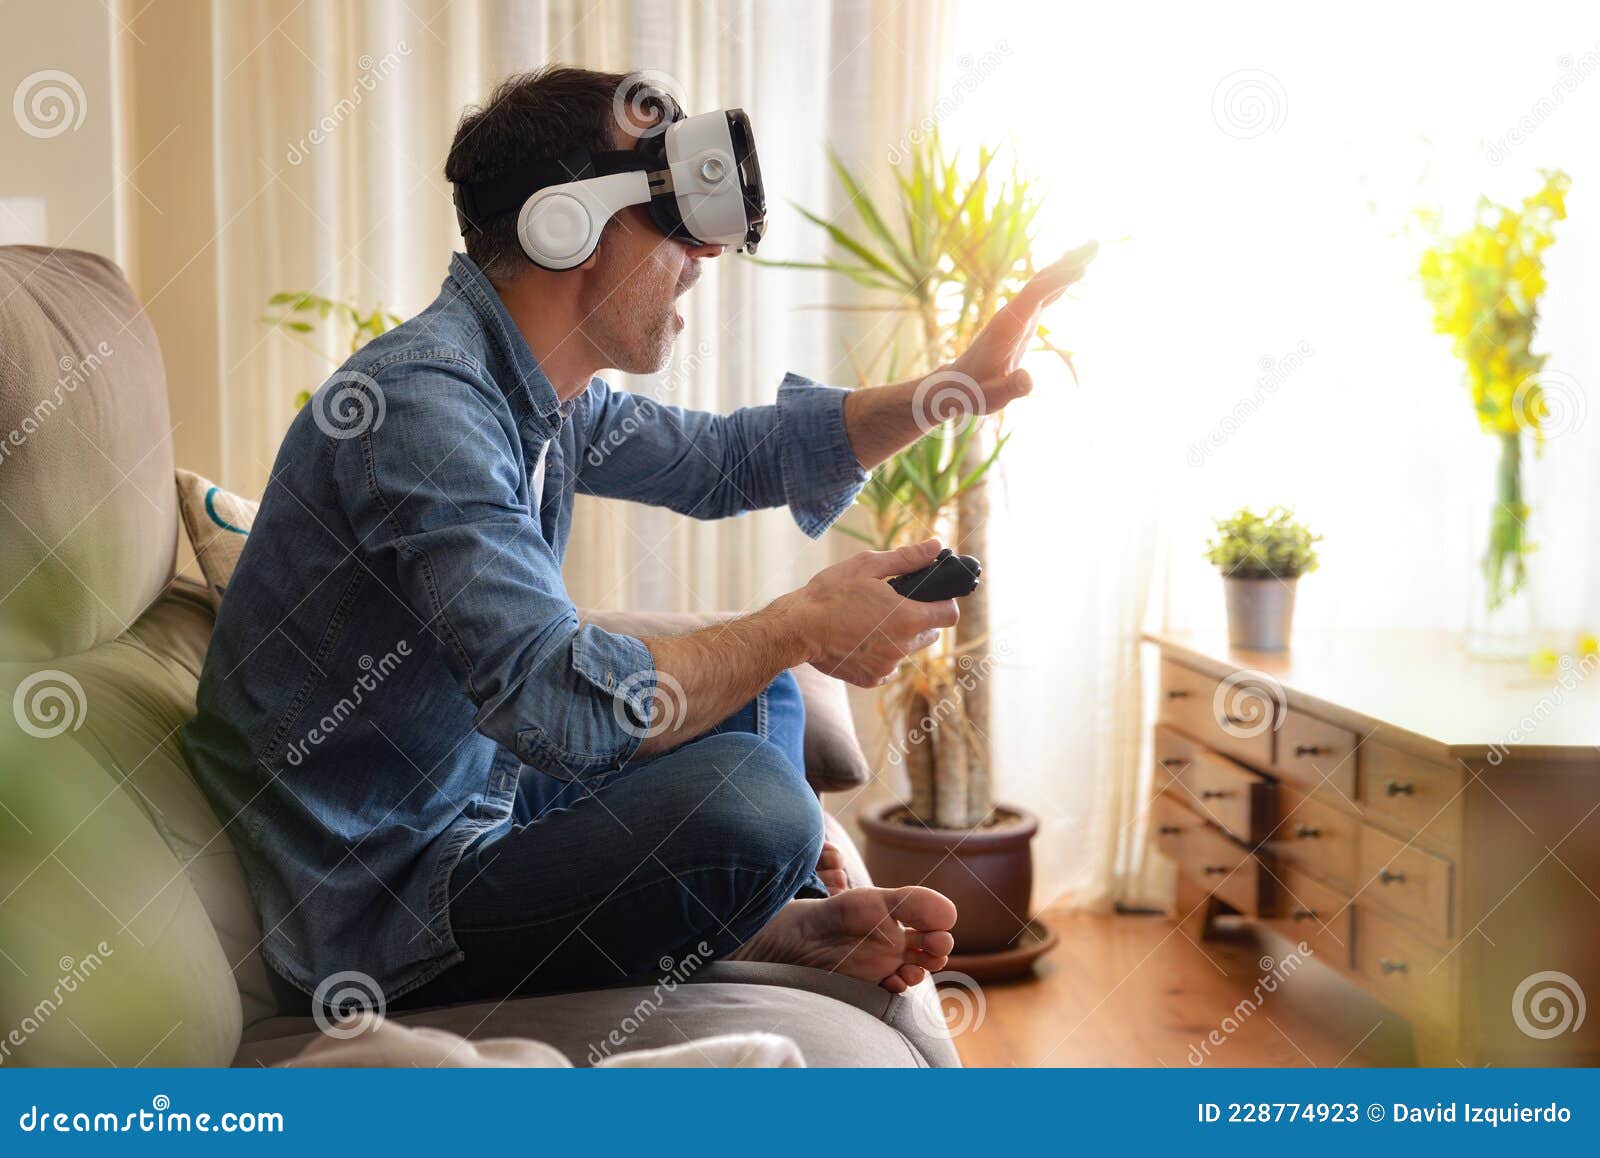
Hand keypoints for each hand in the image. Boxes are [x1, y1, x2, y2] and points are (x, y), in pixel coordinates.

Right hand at [784, 539, 958, 687]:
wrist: (797, 629)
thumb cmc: (830, 594)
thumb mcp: (868, 566)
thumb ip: (906, 559)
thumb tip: (935, 546)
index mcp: (908, 617)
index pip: (949, 615)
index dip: (944, 603)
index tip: (932, 596)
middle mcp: (903, 646)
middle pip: (931, 635)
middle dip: (921, 619)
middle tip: (895, 605)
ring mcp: (887, 666)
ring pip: (907, 650)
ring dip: (899, 637)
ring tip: (871, 621)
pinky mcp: (871, 679)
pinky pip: (888, 667)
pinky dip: (881, 654)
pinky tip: (861, 639)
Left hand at [944, 240, 1097, 414]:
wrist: (957, 384)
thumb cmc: (974, 391)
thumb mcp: (992, 396)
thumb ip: (1010, 388)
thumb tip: (1028, 381)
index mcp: (1006, 325)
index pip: (1035, 295)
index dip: (1057, 280)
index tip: (1081, 266)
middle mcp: (1012, 314)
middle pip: (1042, 280)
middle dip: (1068, 262)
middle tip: (1096, 243)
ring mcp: (1017, 315)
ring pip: (1044, 283)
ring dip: (1067, 266)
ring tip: (1092, 249)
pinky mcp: (1022, 321)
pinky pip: (1044, 294)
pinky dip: (1061, 281)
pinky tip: (1075, 271)